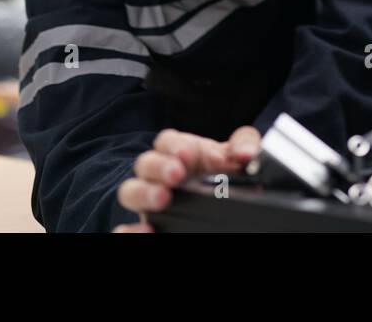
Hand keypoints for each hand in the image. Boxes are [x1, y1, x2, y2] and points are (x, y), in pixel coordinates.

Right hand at [113, 126, 260, 231]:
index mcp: (183, 153)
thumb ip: (245, 147)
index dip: (176, 145)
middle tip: (176, 174)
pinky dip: (129, 230)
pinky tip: (148, 231)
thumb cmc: (226, 177)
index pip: (168, 141)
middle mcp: (161, 175)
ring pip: (130, 191)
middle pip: (146, 162)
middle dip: (159, 165)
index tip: (192, 155)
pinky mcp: (148, 225)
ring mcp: (151, 201)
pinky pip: (125, 227)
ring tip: (162, 198)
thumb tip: (247, 154)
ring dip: (142, 192)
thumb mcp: (237, 160)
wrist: (232, 215)